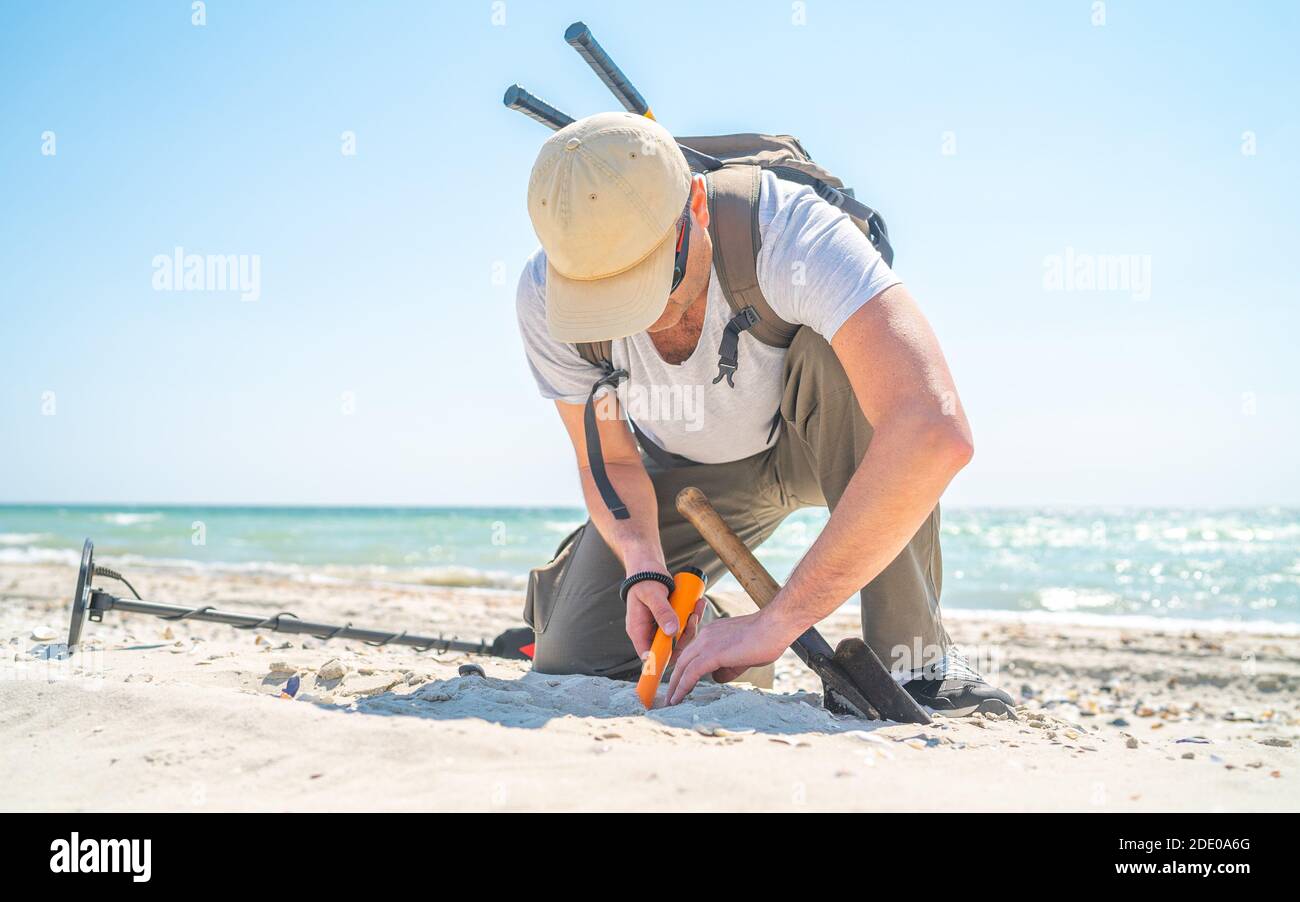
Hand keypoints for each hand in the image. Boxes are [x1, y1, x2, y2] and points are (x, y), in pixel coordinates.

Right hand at [624, 576, 708, 661]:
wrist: (647, 566)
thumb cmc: (645, 579)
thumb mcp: (652, 594)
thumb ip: (662, 612)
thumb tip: (672, 631)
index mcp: (638, 630)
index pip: (648, 655)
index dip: (664, 659)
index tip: (682, 652)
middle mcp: (648, 632)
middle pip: (668, 649)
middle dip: (685, 636)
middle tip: (693, 618)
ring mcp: (659, 627)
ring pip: (678, 638)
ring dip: (691, 625)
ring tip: (697, 607)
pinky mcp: (669, 621)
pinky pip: (682, 626)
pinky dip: (691, 617)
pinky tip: (697, 604)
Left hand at [665, 611, 790, 704]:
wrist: (776, 626)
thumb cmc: (765, 639)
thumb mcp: (741, 656)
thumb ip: (727, 667)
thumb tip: (716, 678)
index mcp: (711, 634)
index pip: (691, 653)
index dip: (682, 669)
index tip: (678, 684)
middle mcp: (705, 636)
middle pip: (682, 660)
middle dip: (673, 679)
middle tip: (669, 696)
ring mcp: (707, 643)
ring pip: (683, 666)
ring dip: (675, 686)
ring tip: (671, 701)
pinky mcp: (713, 653)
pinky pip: (692, 672)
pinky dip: (683, 686)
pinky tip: (679, 697)